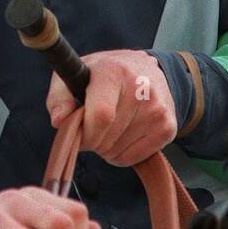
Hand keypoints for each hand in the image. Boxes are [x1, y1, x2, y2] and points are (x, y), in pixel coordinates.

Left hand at [46, 49, 177, 165]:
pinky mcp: (168, 128)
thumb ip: (59, 97)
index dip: (84, 132)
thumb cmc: (104, 75)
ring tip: (110, 124)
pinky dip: (120, 153)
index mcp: (114, 72)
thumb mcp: (76, 75)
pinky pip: (132, 159)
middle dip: (91, 140)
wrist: (147, 70)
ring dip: (105, 147)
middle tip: (93, 125)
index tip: (77, 130)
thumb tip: (59, 121)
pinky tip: (123, 133)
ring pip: (116, 152)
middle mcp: (141, 89)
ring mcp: (158, 110)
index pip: (101, 116)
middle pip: (105, 138)